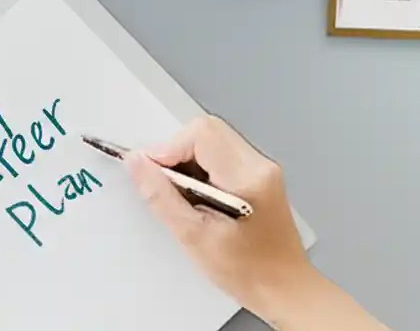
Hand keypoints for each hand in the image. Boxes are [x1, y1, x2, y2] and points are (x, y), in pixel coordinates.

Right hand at [127, 116, 387, 329]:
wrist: (282, 288)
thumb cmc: (247, 271)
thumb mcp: (193, 236)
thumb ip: (161, 196)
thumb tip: (137, 163)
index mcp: (247, 178)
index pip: (200, 134)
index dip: (168, 148)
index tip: (152, 172)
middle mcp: (259, 166)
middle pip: (206, 130)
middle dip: (176, 151)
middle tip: (167, 183)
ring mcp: (261, 168)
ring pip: (211, 140)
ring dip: (188, 160)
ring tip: (186, 195)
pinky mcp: (258, 174)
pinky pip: (220, 154)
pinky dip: (200, 168)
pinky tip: (199, 197)